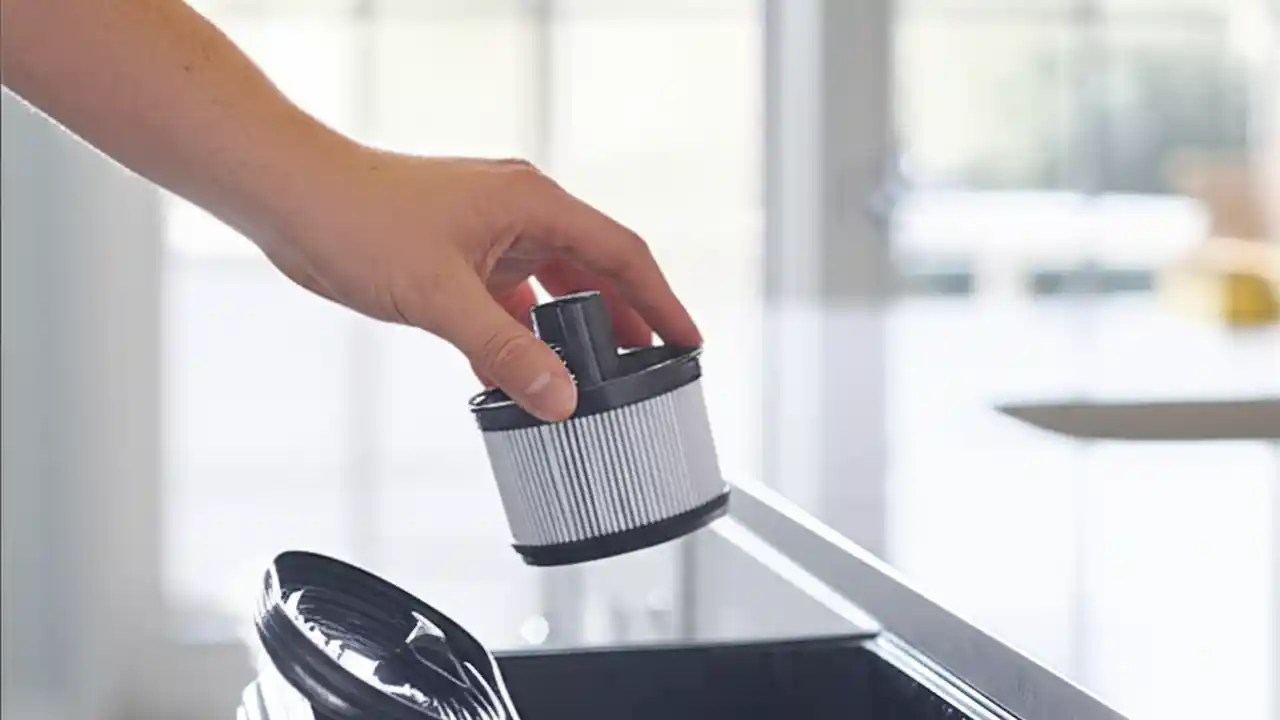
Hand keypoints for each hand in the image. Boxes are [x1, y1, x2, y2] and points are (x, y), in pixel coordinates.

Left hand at [257, 144, 701, 421]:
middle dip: (623, 319)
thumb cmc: (357, 217)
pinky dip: (520, 334)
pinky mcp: (457, 254)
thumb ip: (504, 350)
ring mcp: (487, 232)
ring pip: (550, 286)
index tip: (687, 340)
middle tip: (649, 367)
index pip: (620, 253)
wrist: (290, 195)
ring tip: (597, 375)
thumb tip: (560, 398)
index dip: (659, 300)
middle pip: (592, 269)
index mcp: (531, 203)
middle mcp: (517, 212)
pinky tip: (521, 374)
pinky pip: (507, 299)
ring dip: (572, 329)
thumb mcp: (441, 295)